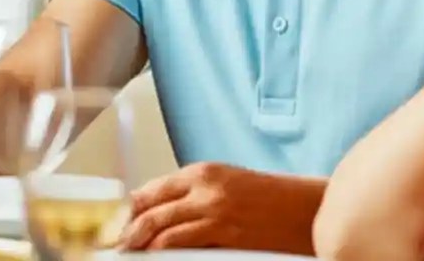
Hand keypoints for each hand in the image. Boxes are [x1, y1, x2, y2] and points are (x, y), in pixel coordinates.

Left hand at [121, 162, 323, 253]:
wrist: (306, 209)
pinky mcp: (224, 233)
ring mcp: (213, 210)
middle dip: (127, 230)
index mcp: (204, 171)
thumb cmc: (271, 198)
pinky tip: (153, 256)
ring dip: (139, 243)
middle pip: (148, 209)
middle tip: (116, 245)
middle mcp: (204, 187)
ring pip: (158, 228)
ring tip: (129, 253)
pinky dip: (160, 251)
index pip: (150, 190)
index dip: (128, 211)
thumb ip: (193, 192)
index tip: (117, 225)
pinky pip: (179, 242)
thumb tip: (156, 208)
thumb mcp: (228, 183)